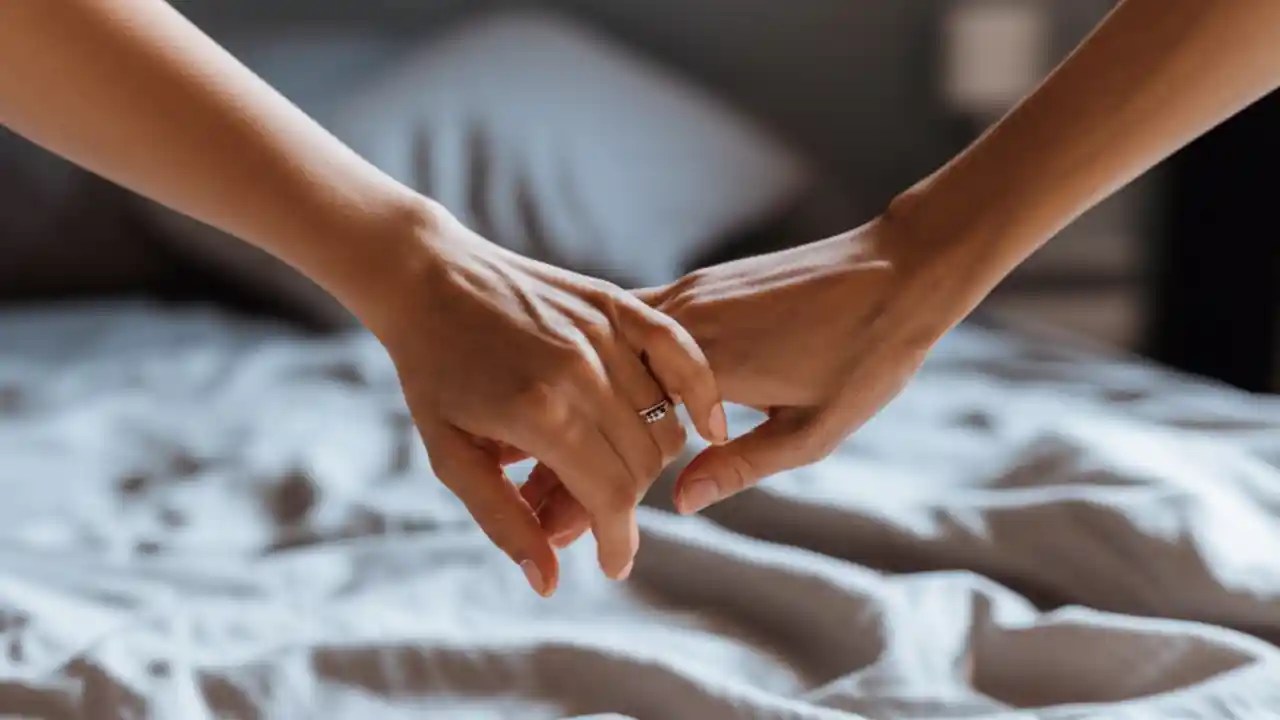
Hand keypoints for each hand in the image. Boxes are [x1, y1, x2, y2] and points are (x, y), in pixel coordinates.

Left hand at [365, 204, 726, 595]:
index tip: (614, 565)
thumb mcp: (451, 456)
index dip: (618, 542)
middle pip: (642, 465)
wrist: (429, 278)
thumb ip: (503, 520)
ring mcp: (603, 333)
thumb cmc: (433, 372)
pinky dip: (703, 393)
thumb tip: (549, 583)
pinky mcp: (615, 303)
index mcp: (540, 413)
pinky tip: (710, 426)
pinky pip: (681, 353)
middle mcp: (581, 372)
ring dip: (648, 460)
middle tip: (591, 510)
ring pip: (663, 421)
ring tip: (610, 468)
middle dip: (623, 503)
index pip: (610, 496)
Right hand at [528, 214, 962, 538]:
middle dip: (564, 445)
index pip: (623, 430)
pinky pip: (638, 329)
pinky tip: (596, 392)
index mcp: (713, 365)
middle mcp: (687, 321)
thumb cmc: (867, 356)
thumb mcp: (815, 430)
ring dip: (581, 403)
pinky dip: (612, 366)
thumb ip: (743, 466)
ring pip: (611, 357)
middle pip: (601, 390)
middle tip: (531, 497)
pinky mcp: (701, 282)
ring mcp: (691, 295)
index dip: (580, 477)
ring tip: (552, 451)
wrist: (900, 266)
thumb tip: (680, 502)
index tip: (551, 518)